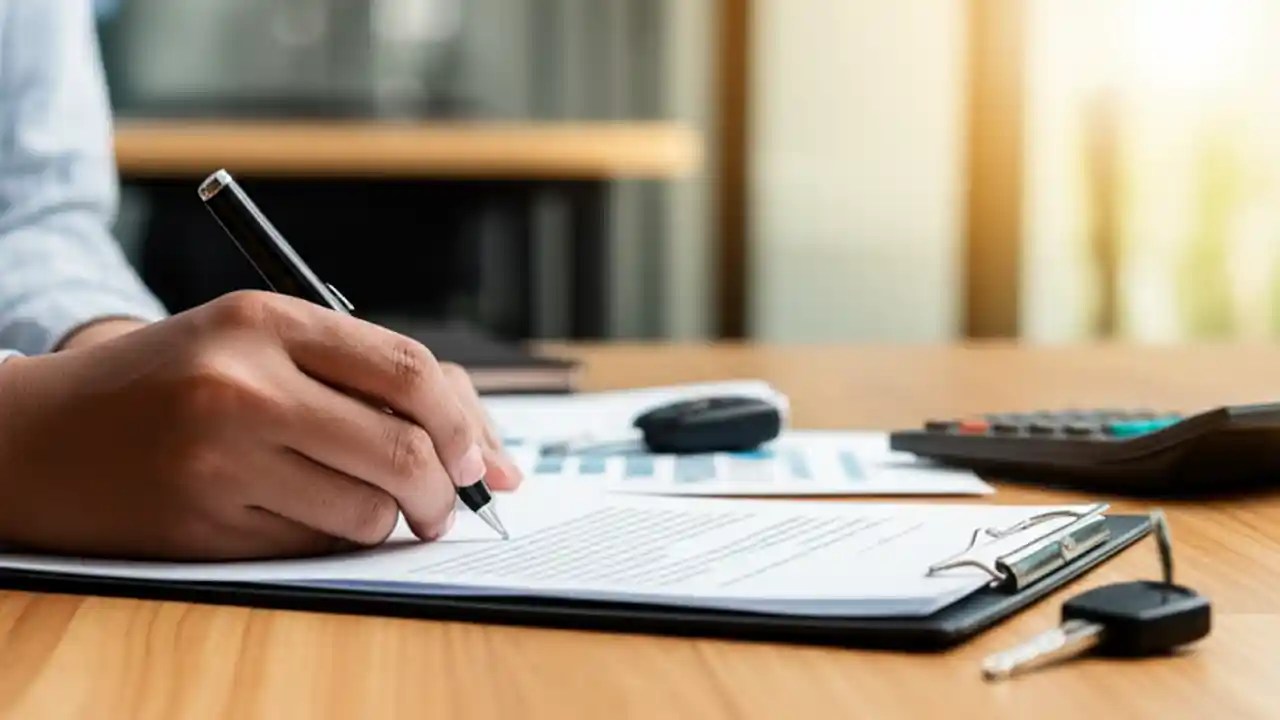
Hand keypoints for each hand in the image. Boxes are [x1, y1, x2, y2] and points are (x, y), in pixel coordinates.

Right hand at [0, 291, 518, 559]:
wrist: (40, 435)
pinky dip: (332, 540)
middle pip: (403, 450)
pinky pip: (315, 546)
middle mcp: (243, 385)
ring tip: (362, 503)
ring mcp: (220, 460)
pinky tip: (300, 515)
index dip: (465, 423)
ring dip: (387, 520)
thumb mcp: (262, 343)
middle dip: (445, 489)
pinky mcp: (203, 526)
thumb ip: (371, 379)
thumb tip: (490, 458)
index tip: (478, 459)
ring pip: (368, 511)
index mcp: (265, 320)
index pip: (409, 370)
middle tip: (446, 505)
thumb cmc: (176, 382)